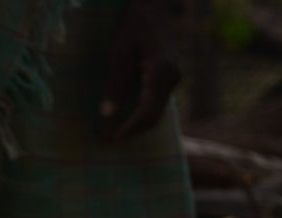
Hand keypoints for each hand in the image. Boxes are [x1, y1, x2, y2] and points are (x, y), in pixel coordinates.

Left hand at [102, 0, 184, 140]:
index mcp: (161, 71)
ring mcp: (173, 77)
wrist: (154, 8)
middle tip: (107, 141)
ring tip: (113, 134)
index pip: (147, 110)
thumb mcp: (119, 54)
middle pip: (154, 115)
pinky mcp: (169, 77)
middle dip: (132, 131)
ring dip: (137, 125)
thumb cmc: (134, 27)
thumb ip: (115, 85)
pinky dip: (142, 114)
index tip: (112, 138)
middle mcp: (172, 77)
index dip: (130, 128)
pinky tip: (125, 119)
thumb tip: (107, 114)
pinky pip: (157, 102)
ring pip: (157, 111)